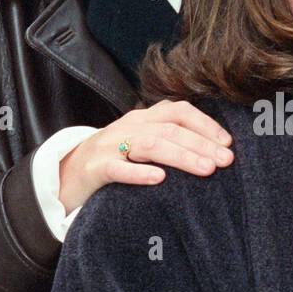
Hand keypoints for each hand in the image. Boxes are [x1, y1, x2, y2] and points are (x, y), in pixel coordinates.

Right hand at [58, 100, 233, 214]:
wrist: (65, 176)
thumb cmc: (112, 163)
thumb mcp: (140, 145)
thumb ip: (168, 142)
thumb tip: (214, 152)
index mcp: (142, 118)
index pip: (178, 111)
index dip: (205, 124)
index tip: (228, 143)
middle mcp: (127, 126)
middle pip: (170, 129)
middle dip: (201, 143)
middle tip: (226, 161)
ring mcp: (109, 145)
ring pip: (150, 145)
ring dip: (181, 156)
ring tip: (206, 169)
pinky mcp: (94, 168)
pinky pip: (117, 168)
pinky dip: (139, 173)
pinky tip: (159, 180)